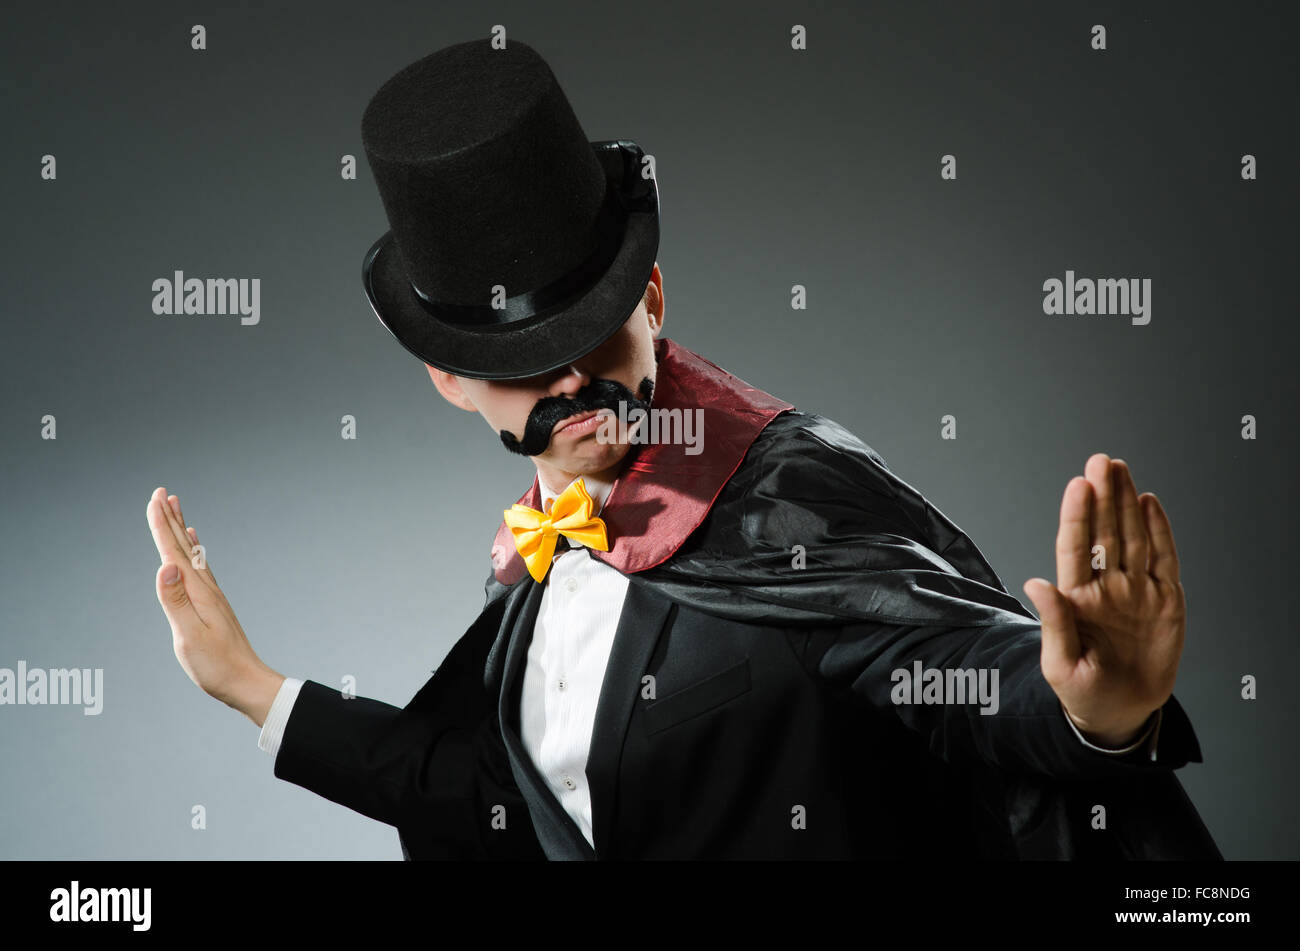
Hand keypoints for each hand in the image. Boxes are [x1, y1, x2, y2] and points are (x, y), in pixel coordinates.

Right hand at [146, 487, 282, 725]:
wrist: (246, 682)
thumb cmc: (216, 665)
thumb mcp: (188, 635)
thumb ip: (174, 601)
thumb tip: (165, 567)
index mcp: (197, 591)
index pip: (174, 551)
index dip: (162, 525)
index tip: (155, 499)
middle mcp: (206, 587)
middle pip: (184, 546)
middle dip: (171, 519)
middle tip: (162, 492)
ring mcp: (211, 595)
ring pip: (192, 554)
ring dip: (181, 530)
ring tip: (177, 510)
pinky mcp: (212, 604)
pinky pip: (200, 568)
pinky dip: (193, 552)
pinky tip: (194, 550)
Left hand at [1022, 454, 1184, 746]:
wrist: (1120, 712)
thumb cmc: (1083, 692)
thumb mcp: (1062, 665)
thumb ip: (1054, 623)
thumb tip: (1035, 583)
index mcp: (1077, 599)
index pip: (1076, 548)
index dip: (1077, 516)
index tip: (1078, 485)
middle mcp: (1106, 587)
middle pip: (1104, 533)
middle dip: (1102, 496)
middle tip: (1101, 462)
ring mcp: (1135, 590)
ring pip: (1131, 537)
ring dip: (1125, 503)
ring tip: (1119, 469)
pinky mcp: (1164, 599)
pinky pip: (1163, 558)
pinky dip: (1158, 530)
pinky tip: (1147, 503)